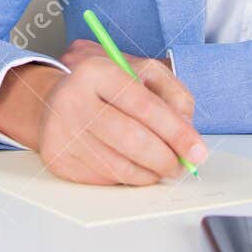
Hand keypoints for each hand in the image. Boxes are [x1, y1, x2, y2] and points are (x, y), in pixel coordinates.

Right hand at [0, 47, 205, 185]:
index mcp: (96, 71)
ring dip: (150, 173)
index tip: (198, 150)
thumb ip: (172, 93)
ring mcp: (62, 132)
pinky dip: (128, 178)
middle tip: (182, 165)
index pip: (145, 106)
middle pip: (133, 140)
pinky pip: (105, 179)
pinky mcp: (58, 159)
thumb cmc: (105, 87)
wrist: (54, 100)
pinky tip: (133, 166)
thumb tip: (187, 130)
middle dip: (167, 159)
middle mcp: (73, 100)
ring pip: (120, 167)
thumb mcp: (140, 72)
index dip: (177, 132)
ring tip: (161, 166)